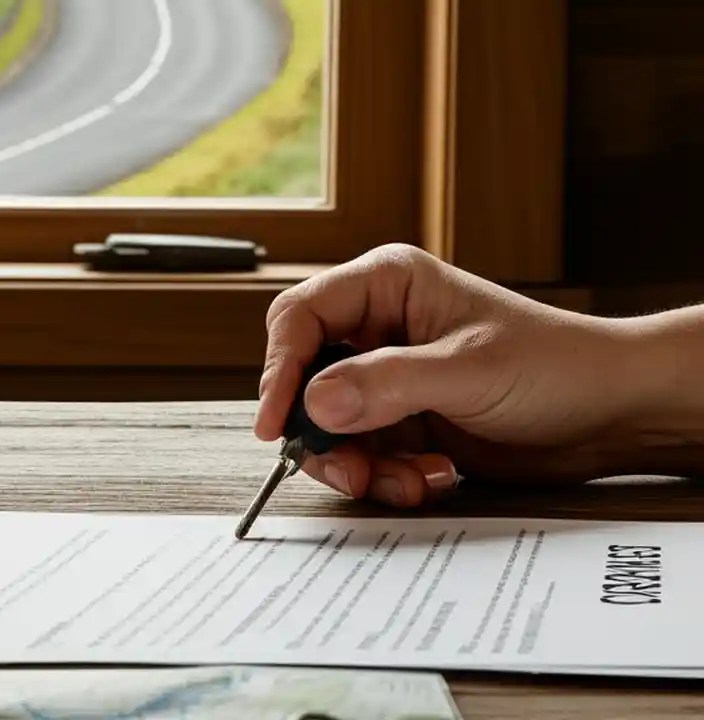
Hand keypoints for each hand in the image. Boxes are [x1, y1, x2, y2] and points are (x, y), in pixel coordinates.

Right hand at [255, 244, 658, 507]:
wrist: (610, 414)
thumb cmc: (556, 365)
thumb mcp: (468, 371)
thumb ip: (387, 385)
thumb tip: (314, 400)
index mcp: (387, 286)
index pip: (300, 318)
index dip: (278, 369)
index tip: (275, 422)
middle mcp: (378, 329)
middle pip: (304, 379)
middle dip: (322, 432)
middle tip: (348, 468)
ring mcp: (388, 378)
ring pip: (329, 426)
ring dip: (359, 464)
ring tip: (406, 478)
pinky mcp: (401, 421)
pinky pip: (362, 454)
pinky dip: (386, 476)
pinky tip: (431, 475)